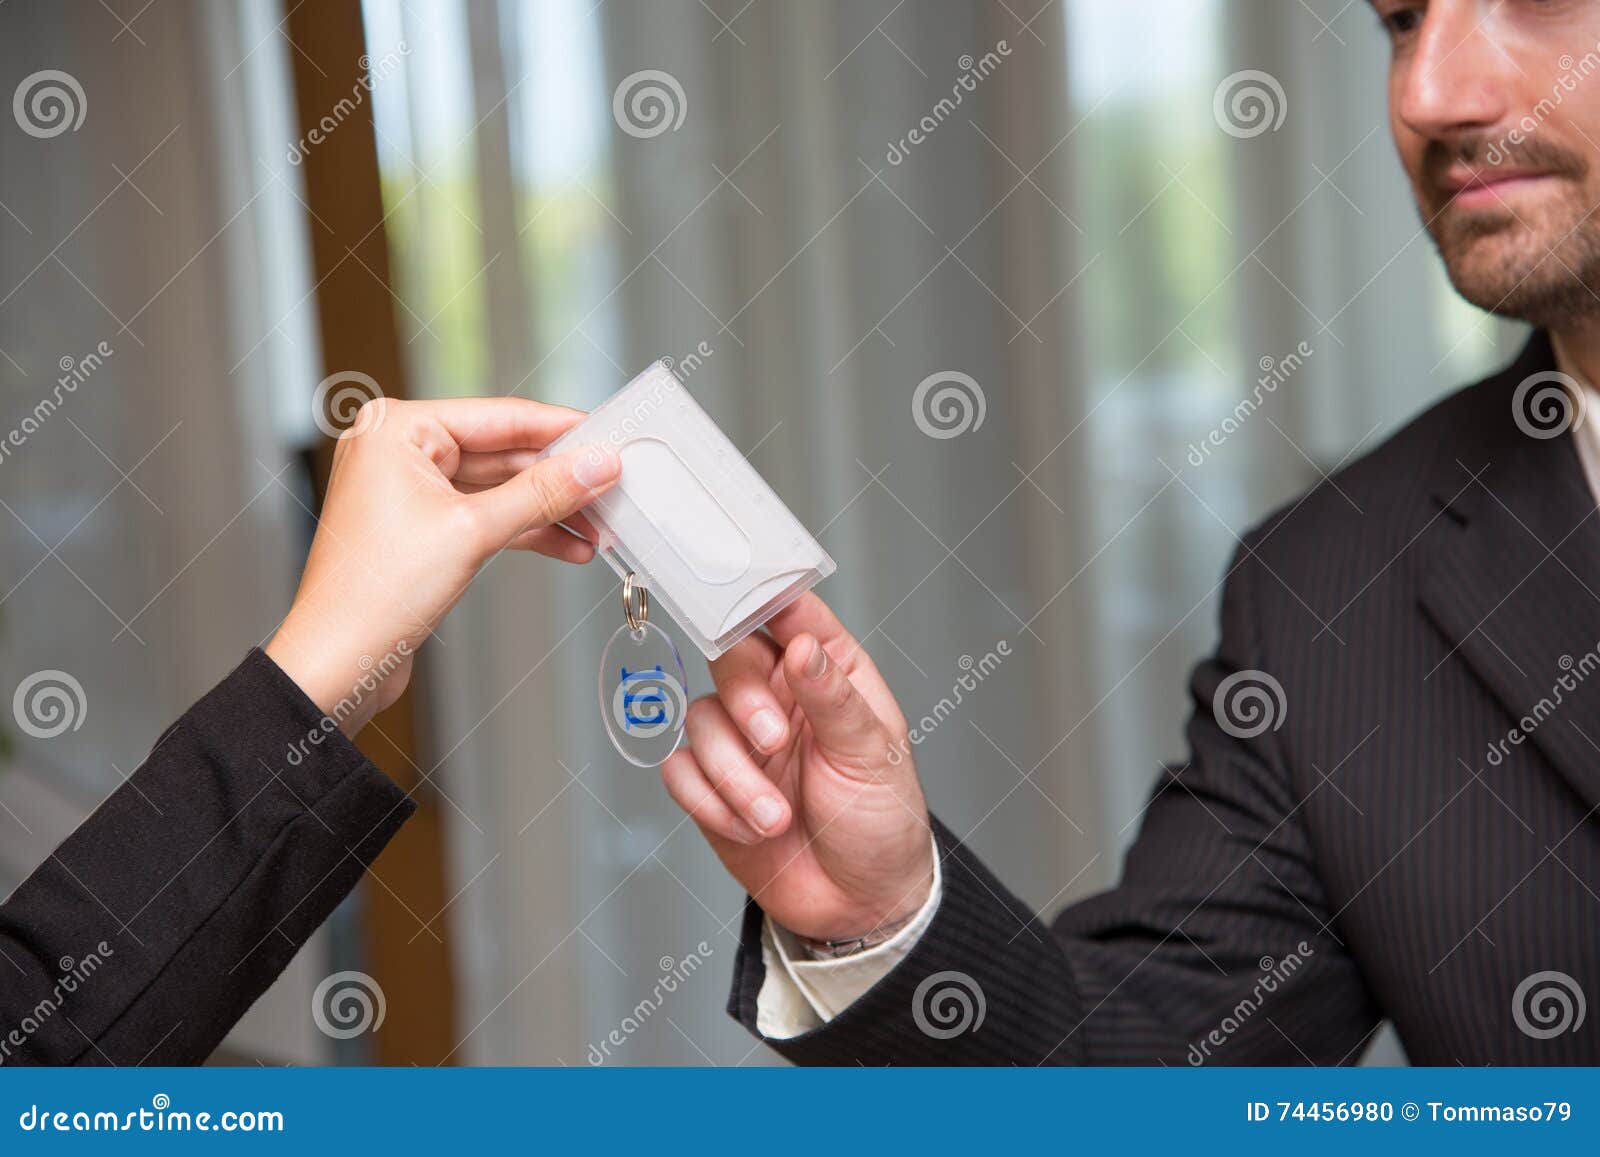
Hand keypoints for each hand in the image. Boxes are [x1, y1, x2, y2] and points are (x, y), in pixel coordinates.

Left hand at [266, 396, 617, 734]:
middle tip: (610, 488)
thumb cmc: (372, 593)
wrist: (340, 662)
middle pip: (503, 453)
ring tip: (597, 526)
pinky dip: (525, 531)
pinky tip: (567, 545)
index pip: (500, 416)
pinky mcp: (422, 527)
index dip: (560, 430)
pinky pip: (486, 516)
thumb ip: (541, 493)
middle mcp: (400, 450)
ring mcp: (410, 489)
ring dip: (548, 511)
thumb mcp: (473, 532)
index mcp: (397, 428)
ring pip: (499, 489)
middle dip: (559, 479)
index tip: (606, 438)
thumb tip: (593, 464)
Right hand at [660, 594, 933, 941]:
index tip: (750, 602)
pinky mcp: (712, 785)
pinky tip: (751, 829)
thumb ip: (834, 697)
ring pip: (701, 719)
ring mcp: (742, 741)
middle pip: (730, 657)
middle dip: (745, 700)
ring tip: (776, 817)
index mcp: (829, 673)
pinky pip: (681, 770)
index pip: (791, 615)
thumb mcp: (872, 755)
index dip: (765, 599)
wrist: (857, 905)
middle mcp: (779, 696)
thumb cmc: (881, 821)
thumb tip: (802, 645)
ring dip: (734, 775)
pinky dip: (711, 802)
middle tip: (773, 741)